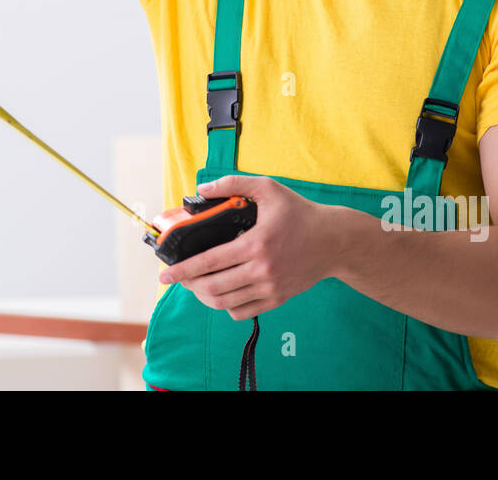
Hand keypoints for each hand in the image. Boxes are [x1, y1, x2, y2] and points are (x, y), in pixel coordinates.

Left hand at [156, 175, 337, 320]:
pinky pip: (242, 312)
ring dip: (204, 297)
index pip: (208, 262)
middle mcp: (262, 271)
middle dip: (189, 285)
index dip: (182, 270)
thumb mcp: (268, 188)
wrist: (334, 241)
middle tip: (179, 277)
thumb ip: (233, 185)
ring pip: (225, 303)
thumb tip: (202, 188)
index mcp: (255, 244)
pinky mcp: (277, 299)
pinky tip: (221, 294)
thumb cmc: (300, 213)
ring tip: (196, 286)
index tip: (164, 275)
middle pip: (213, 288)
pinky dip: (225, 307)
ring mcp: (270, 288)